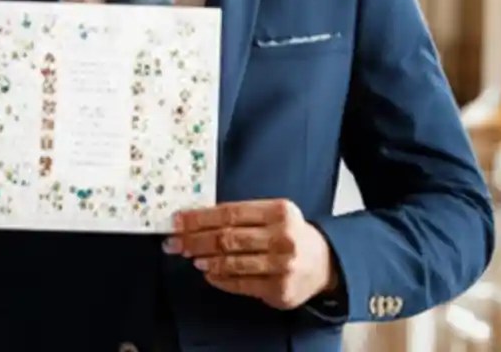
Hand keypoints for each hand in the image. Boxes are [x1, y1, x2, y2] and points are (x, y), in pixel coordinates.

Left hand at [165, 199, 337, 309]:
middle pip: (227, 238)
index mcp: (278, 211)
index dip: (198, 218)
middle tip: (174, 242)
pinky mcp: (281, 289)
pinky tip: (208, 274)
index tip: (177, 221)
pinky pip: (242, 284)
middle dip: (194, 240)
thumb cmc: (288, 234)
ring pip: (232, 262)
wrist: (325, 263)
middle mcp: (283, 237)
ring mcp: (283, 265)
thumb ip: (239, 215)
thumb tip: (193, 219)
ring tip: (190, 257)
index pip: (229, 213)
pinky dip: (220, 279)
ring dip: (205, 260)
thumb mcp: (272, 215)